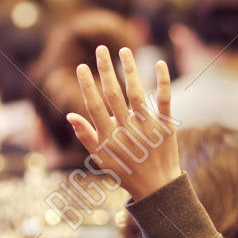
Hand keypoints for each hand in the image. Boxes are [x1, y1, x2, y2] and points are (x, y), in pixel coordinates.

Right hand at [67, 45, 179, 201]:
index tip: (81, 67)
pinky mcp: (166, 126)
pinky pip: (165, 100)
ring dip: (130, 69)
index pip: (95, 106)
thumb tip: (71, 115)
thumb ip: (86, 136)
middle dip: (106, 70)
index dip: (87, 86)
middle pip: (113, 94)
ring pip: (136, 93)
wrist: (157, 188)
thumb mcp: (101, 159)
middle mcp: (126, 130)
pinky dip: (163, 82)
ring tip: (123, 50)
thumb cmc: (125, 171)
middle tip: (101, 49)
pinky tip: (160, 63)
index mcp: (109, 138)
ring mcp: (147, 127)